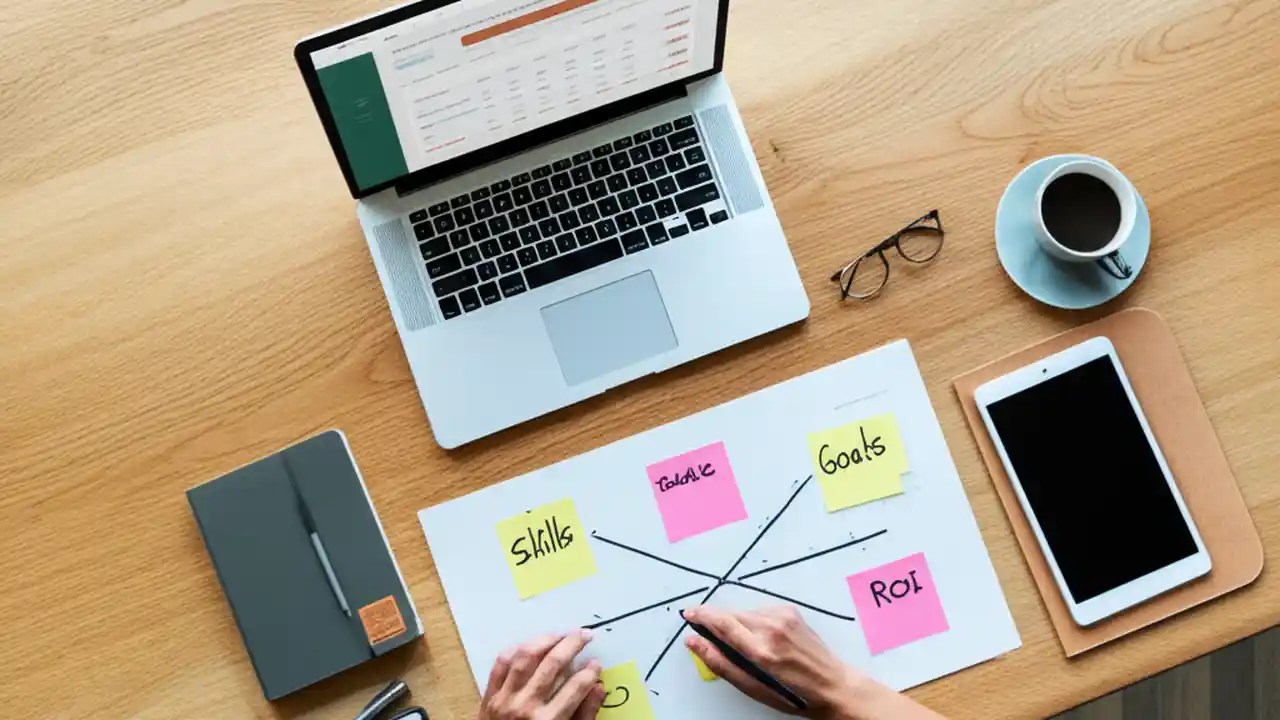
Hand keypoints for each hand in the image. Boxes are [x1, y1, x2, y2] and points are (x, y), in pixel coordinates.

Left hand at [479, 629, 605, 719]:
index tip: (596, 663)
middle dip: (572, 644)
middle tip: (585, 634)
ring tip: (560, 634)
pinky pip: (501, 664)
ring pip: (526, 656)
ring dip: (545, 640)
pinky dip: (514, 650)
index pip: (576, 686)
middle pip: (553, 664)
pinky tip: (529, 645)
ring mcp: (505, 699)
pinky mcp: (489, 696)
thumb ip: (584, 716)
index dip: (590, 671)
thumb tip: (598, 688)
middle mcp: (526, 707)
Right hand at [683, 605, 943, 719]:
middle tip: (711, 634)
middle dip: (717, 621)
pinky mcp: (790, 611)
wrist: (832, 685)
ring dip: (737, 622)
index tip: (689, 614)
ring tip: (747, 645)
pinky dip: (755, 620)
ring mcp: (783, 616)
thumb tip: (695, 643)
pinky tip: (763, 637)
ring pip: (745, 611)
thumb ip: (720, 663)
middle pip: (731, 614)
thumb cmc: (793, 693)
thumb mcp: (752, 687)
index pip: (721, 623)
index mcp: (760, 650)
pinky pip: (760, 610)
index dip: (701, 616)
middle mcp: (772, 628)